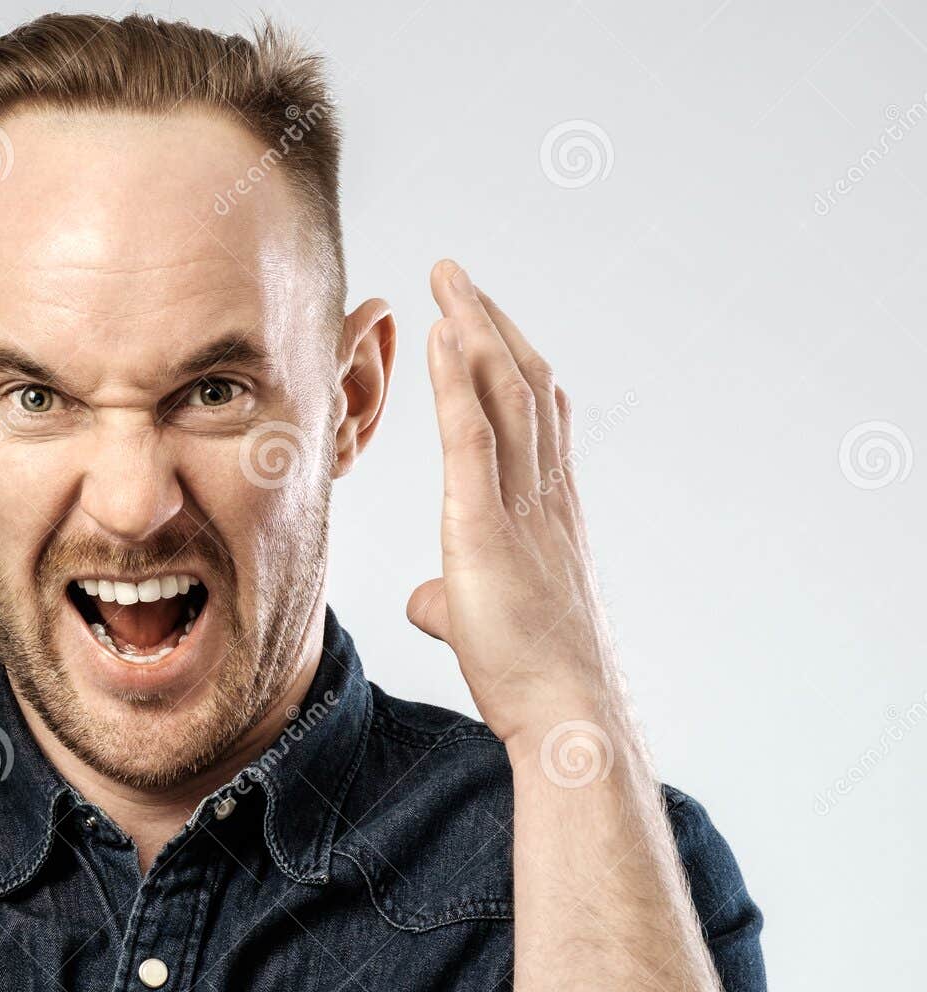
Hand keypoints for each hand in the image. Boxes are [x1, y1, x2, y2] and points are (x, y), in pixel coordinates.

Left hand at [405, 261, 622, 751]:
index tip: (490, 325)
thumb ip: (453, 601)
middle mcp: (545, 496)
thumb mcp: (483, 624)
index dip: (514, 365)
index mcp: (547, 515)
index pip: (537, 421)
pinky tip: (442, 333)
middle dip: (491, 325)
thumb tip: (428, 601)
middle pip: (524, 387)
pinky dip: (458, 378)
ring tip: (448, 277)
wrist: (564, 714)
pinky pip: (474, 433)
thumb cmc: (533, 680)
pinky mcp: (485, 526)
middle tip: (462, 278)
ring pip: (507, 393)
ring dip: (475, 327)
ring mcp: (521, 506)